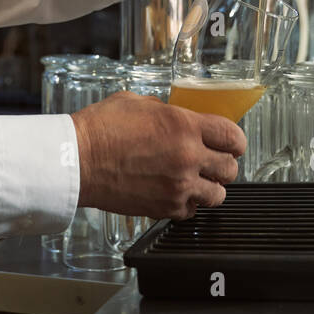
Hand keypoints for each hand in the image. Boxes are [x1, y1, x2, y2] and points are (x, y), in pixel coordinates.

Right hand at [70, 91, 245, 218]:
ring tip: (197, 181)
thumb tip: (176, 116)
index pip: (232, 136)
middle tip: (214, 162)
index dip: (236, 141)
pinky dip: (188, 204)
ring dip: (211, 187)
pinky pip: (192, 211)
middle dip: (224, 164)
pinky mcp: (164, 207)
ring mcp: (178, 186)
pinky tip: (176, 192)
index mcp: (184, 125)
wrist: (77, 160)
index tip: (232, 144)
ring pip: (218, 195)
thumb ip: (165, 110)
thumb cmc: (100, 129)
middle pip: (231, 169)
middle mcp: (188, 157)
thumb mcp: (137, 102)